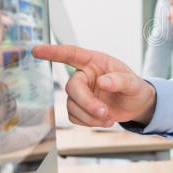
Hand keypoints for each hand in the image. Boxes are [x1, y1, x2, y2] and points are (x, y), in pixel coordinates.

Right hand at [31, 44, 155, 127]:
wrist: (137, 106)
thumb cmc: (135, 88)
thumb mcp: (134, 83)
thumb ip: (120, 81)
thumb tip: (102, 82)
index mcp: (95, 62)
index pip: (71, 54)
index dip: (53, 52)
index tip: (36, 50)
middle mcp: (85, 75)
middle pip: (72, 87)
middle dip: (86, 102)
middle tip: (104, 113)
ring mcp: (81, 92)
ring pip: (72, 105)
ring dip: (90, 116)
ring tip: (109, 119)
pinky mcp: (80, 108)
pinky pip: (75, 117)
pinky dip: (89, 122)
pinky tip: (105, 121)